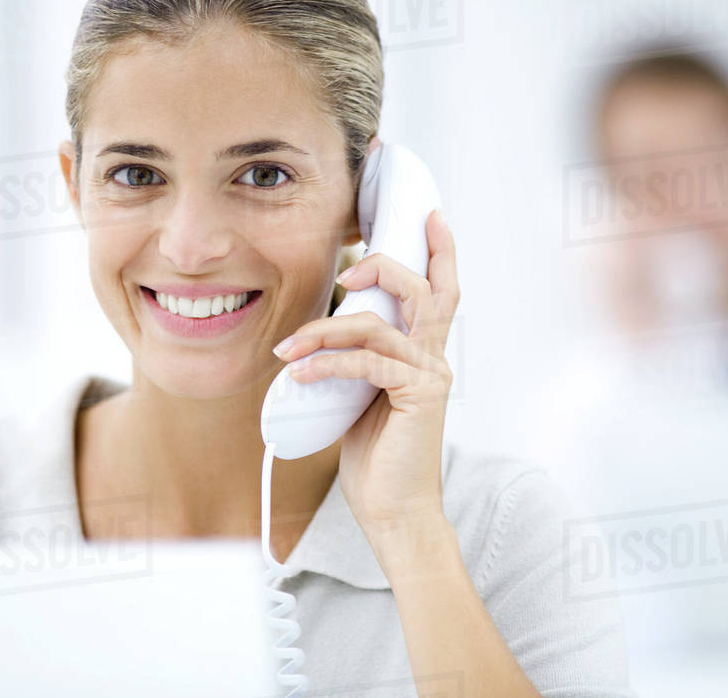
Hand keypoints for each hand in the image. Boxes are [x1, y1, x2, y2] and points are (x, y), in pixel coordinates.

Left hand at [272, 208, 460, 539]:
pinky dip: (328, 364)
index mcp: (423, 354)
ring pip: (379, 324)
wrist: (394, 512)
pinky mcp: (419, 395)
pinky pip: (367, 362)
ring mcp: (430, 375)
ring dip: (324, 331)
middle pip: (426, 288)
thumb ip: (354, 363)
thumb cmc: (376, 459)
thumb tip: (316, 339)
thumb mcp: (359, 398)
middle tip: (346, 272)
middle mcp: (434, 358)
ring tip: (287, 349)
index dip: (439, 250)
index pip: (440, 291)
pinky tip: (297, 374)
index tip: (429, 214)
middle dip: (385, 266)